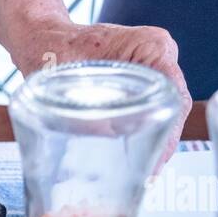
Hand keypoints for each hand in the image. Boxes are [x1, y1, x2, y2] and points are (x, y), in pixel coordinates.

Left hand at [12, 19, 191, 160]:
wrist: (42, 40)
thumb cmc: (51, 49)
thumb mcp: (64, 81)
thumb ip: (86, 109)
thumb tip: (109, 135)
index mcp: (152, 46)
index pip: (175, 95)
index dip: (169, 133)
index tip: (157, 161)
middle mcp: (159, 56)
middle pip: (173, 108)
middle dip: (163, 144)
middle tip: (148, 176)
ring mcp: (152, 70)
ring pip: (164, 113)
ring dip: (154, 142)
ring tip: (142, 174)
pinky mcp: (141, 84)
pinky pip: (149, 112)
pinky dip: (142, 135)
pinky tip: (132, 160)